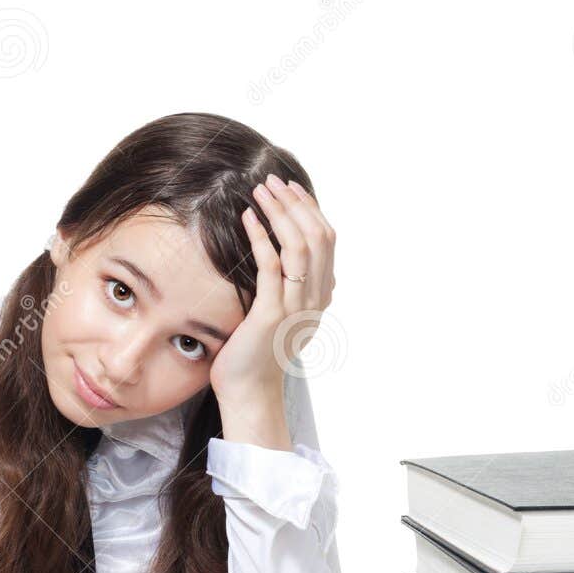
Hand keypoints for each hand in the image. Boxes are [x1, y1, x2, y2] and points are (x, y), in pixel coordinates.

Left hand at [210, 174, 336, 407]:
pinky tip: (247, 218)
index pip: (326, 241)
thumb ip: (292, 290)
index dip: (310, 209)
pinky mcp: (272, 314)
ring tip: (260, 191)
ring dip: (279, 213)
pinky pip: (271, 266)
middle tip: (273, 181)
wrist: (250, 392)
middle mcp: (315, 299)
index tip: (291, 188)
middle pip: (317, 237)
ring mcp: (296, 307)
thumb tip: (289, 261)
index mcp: (320, 297)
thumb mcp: (283, 316)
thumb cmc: (256, 354)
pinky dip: (261, 237)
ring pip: (299, 246)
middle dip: (295, 203)